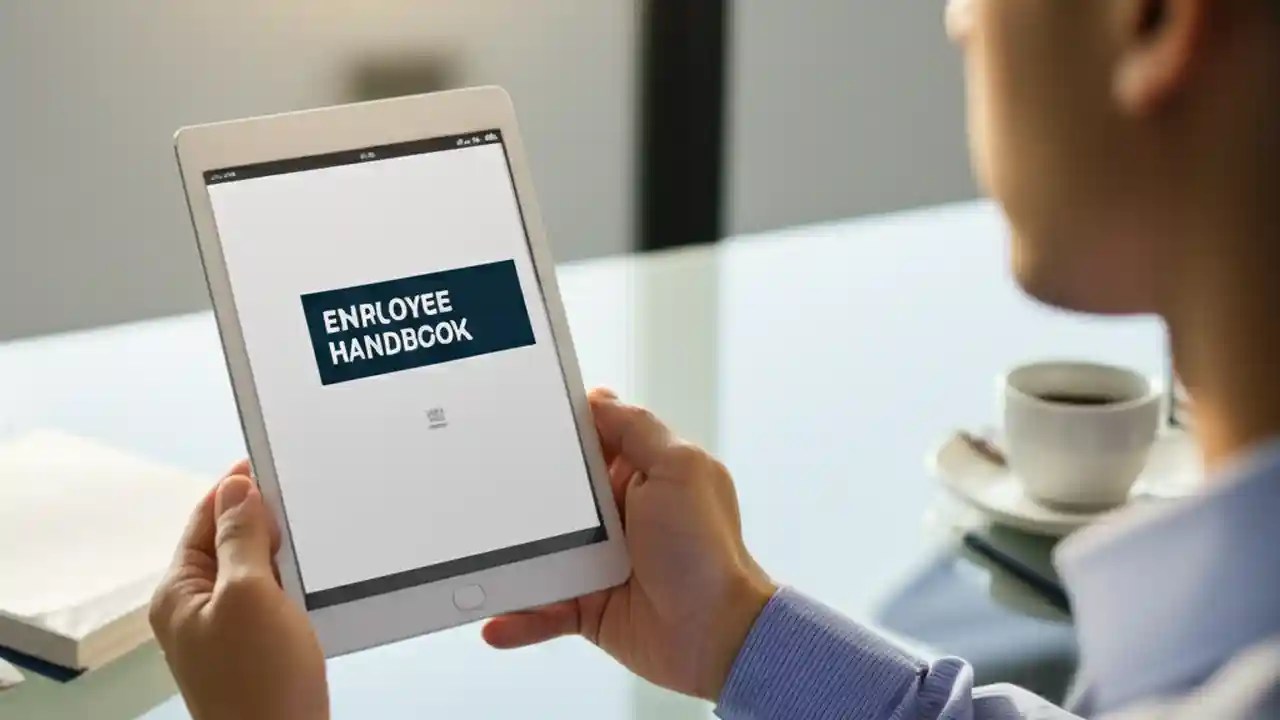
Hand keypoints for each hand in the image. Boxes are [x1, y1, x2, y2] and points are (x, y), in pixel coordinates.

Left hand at [150, 462, 327, 719]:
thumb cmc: (260, 685)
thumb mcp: (250, 595)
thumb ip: (241, 538)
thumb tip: (237, 489)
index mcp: (180, 592)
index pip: (204, 518)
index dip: (237, 487)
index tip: (271, 461)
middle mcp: (196, 609)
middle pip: (228, 540)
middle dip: (263, 517)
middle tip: (302, 498)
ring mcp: (227, 631)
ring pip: (254, 569)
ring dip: (282, 550)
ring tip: (313, 536)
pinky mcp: (257, 647)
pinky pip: (272, 597)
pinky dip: (293, 581)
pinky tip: (317, 579)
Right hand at [483, 389, 777, 700]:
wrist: (716, 636)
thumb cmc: (705, 549)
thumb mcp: (679, 470)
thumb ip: (638, 430)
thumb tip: (599, 398)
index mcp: (644, 475)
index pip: (592, 439)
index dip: (558, 430)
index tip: (514, 420)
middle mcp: (620, 515)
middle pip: (555, 494)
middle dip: (519, 493)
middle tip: (479, 488)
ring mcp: (600, 561)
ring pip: (540, 552)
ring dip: (509, 559)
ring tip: (472, 559)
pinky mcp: (589, 605)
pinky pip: (543, 607)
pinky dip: (520, 616)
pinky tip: (496, 621)